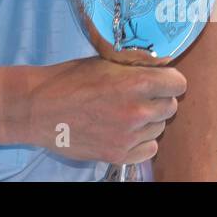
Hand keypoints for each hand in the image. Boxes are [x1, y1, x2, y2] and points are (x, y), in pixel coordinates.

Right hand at [24, 55, 185, 165]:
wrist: (38, 108)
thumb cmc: (67, 80)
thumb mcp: (103, 61)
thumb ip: (134, 65)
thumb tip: (161, 65)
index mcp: (135, 83)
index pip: (178, 83)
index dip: (169, 79)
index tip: (161, 79)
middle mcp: (136, 111)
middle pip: (171, 106)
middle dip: (159, 99)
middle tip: (140, 95)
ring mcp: (128, 137)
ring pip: (159, 128)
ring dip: (149, 120)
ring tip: (126, 112)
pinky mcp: (118, 155)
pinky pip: (149, 149)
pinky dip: (141, 140)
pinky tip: (124, 130)